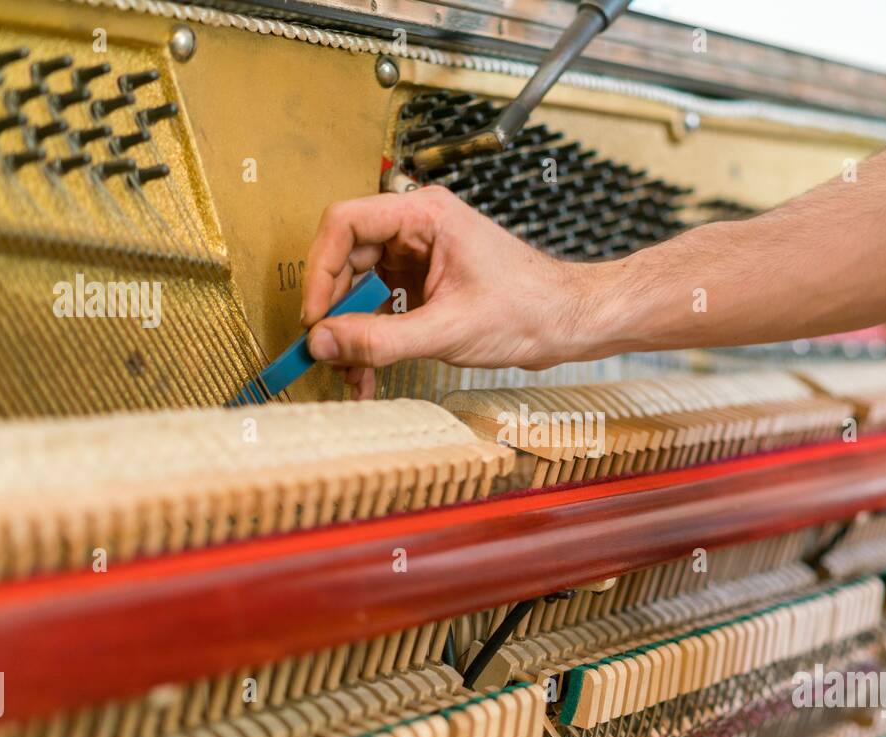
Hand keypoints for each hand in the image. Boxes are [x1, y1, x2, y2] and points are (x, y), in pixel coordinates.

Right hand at [302, 186, 605, 398]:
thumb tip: (323, 343)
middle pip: (346, 257)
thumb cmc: (530, 308)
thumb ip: (380, 339)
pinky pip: (383, 307)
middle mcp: (418, 229)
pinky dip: (372, 339)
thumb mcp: (448, 330)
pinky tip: (367, 373)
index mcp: (425, 215)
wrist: (571, 323)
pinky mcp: (427, 285)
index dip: (319, 270)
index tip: (314, 316)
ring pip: (361, 287)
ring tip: (348, 371)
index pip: (345, 224)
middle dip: (333, 308)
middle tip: (324, 349)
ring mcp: (421, 257)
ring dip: (350, 331)